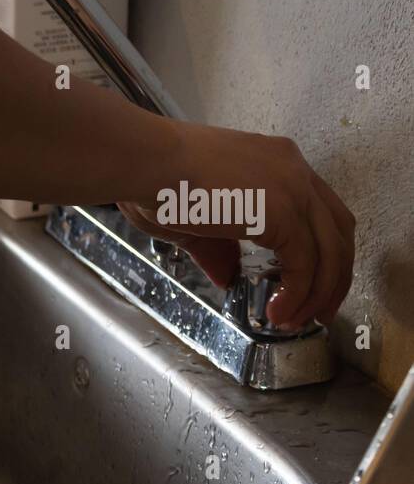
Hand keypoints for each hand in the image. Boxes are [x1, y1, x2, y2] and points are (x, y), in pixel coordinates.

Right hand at [118, 123, 354, 329]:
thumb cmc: (154, 179)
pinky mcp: (283, 212)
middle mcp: (293, 169)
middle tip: (318, 310)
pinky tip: (277, 312)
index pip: (318, 211)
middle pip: (338, 230)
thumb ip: (218, 246)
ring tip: (296, 320)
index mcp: (274, 163)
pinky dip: (297, 294)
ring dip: (319, 292)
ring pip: (331, 250)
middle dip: (333, 276)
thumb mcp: (193, 218)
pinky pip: (305, 264)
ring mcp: (293, 188)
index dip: (319, 252)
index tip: (306, 284)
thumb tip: (226, 275)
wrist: (146, 162)